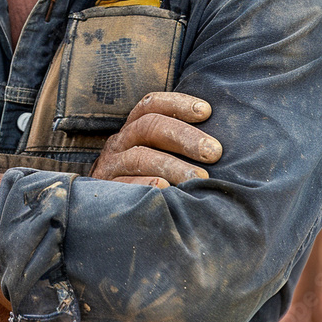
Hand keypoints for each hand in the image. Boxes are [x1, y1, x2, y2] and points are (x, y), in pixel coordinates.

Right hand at [89, 91, 220, 187]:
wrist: (103, 217)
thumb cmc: (146, 182)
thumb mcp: (155, 157)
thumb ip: (179, 147)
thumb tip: (218, 144)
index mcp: (133, 130)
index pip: (151, 105)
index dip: (177, 103)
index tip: (206, 111)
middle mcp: (120, 143)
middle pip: (148, 127)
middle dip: (184, 137)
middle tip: (214, 152)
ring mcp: (110, 167)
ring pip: (139, 157)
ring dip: (172, 166)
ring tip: (200, 178)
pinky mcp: (106, 192)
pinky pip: (123, 185)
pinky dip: (145, 184)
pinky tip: (165, 188)